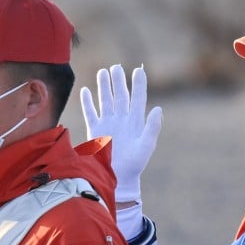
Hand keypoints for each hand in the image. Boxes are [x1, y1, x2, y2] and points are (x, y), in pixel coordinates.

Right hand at [80, 64, 162, 203]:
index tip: (139, 70)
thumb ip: (152, 127)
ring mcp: (108, 123)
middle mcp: (122, 120)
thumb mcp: (146, 146)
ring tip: (103, 72)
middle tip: (116, 67)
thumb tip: (158, 109)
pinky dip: (88, 102)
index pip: (138, 98)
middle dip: (118, 81)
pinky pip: (91, 112)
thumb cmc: (134, 164)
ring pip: (106, 100)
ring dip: (104, 87)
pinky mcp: (95, 130)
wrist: (117, 177)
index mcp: (136, 122)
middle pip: (120, 95)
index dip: (138, 85)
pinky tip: (86, 90)